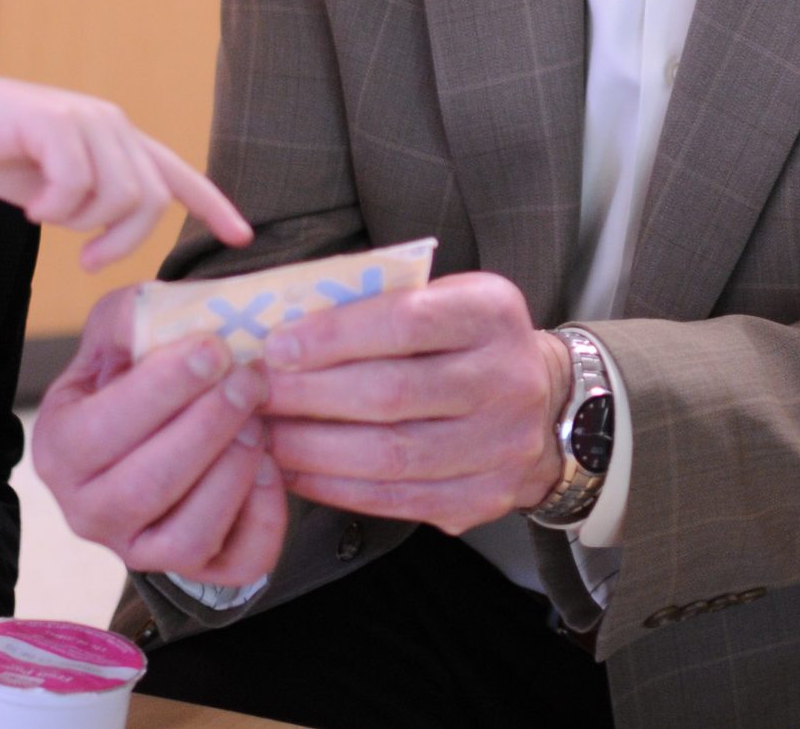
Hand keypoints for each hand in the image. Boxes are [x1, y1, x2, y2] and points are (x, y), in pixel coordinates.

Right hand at [0, 56, 251, 267]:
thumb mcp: (53, 185)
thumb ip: (92, 201)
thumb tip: (121, 233)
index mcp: (116, 140)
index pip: (178, 175)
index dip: (213, 207)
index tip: (243, 238)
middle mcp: (109, 123)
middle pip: (151, 199)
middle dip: (124, 241)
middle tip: (89, 261)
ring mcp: (83, 118)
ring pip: (119, 195)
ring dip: (80, 223)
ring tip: (45, 214)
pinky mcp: (52, 121)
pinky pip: (75, 186)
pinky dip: (52, 208)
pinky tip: (29, 205)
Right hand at [33, 288, 289, 581]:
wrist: (151, 424)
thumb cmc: (132, 375)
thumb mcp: (117, 334)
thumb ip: (130, 318)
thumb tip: (165, 321)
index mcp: (58, 449)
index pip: (103, 430)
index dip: (163, 389)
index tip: (214, 349)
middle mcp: (88, 513)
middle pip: (147, 486)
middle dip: (207, 427)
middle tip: (248, 379)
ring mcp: (139, 550)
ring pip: (189, 536)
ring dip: (233, 473)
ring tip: (257, 421)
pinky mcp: (193, 571)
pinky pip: (236, 564)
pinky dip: (263, 519)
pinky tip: (269, 465)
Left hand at [259, 271, 569, 533]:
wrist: (546, 402)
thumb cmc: (462, 341)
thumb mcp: (439, 300)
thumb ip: (376, 308)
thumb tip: (282, 330)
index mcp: (491, 313)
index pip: (405, 322)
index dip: (334, 336)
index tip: (275, 346)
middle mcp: (507, 378)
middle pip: (393, 394)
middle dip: (309, 396)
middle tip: (253, 395)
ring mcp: (503, 445)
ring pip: (391, 455)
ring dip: (313, 448)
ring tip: (263, 435)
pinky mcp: (487, 498)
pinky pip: (399, 500)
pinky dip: (337, 489)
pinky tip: (295, 472)